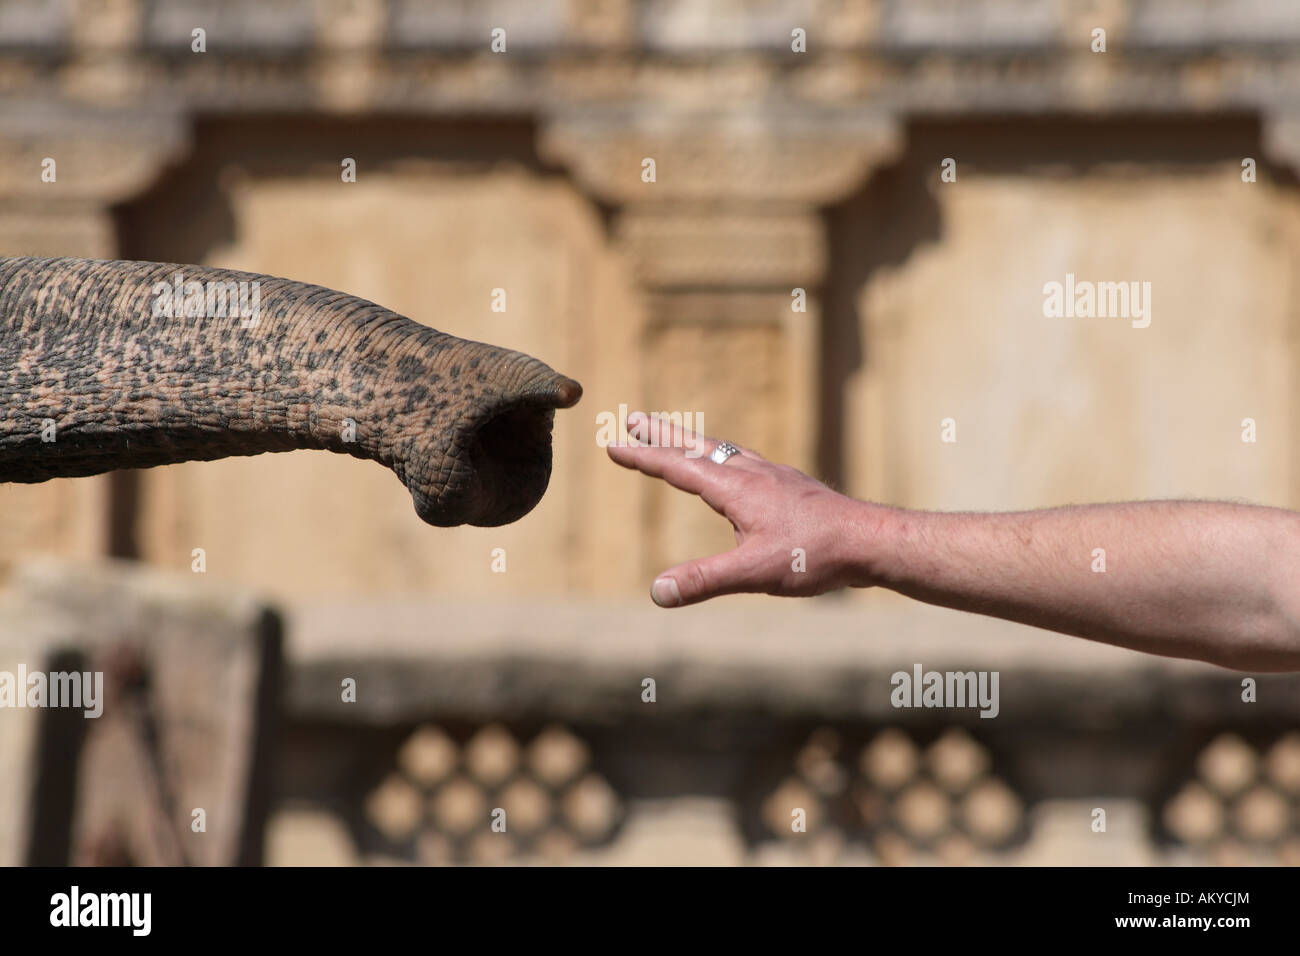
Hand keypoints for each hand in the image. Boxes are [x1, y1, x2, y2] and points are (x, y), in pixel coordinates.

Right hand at [606, 411, 877, 606]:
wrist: (870, 541)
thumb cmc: (815, 555)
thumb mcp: (754, 573)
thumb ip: (705, 581)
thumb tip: (657, 592)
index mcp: (736, 489)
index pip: (678, 467)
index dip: (643, 457)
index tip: (613, 444)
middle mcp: (752, 474)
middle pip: (699, 446)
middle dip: (664, 435)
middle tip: (635, 419)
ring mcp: (775, 477)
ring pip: (725, 452)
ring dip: (696, 444)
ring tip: (680, 442)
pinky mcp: (793, 488)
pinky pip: (748, 463)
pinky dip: (727, 459)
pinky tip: (738, 474)